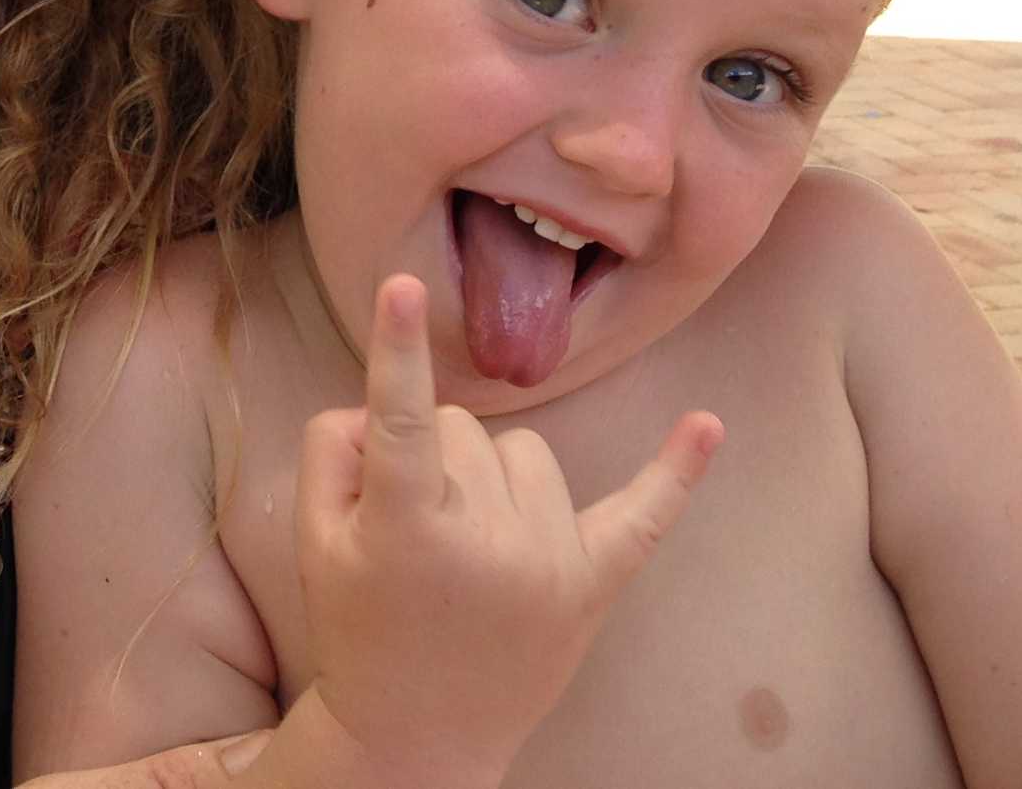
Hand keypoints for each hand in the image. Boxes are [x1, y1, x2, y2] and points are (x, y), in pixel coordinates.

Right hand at [290, 275, 720, 784]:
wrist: (417, 737)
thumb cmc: (358, 630)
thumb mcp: (313, 542)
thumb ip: (332, 452)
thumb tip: (380, 406)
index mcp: (407, 531)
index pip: (402, 421)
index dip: (399, 349)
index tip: (405, 284)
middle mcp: (487, 543)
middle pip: (460, 426)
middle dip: (428, 455)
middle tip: (404, 525)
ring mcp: (548, 564)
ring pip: (522, 452)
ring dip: (490, 475)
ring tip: (463, 539)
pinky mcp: (593, 586)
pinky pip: (642, 516)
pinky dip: (675, 473)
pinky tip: (708, 424)